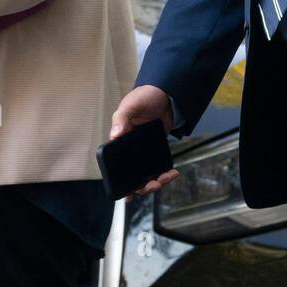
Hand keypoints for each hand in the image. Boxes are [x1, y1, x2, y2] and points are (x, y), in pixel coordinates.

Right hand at [110, 84, 179, 202]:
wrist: (167, 92)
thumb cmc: (145, 95)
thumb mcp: (131, 105)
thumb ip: (122, 119)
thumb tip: (115, 135)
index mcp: (120, 139)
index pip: (117, 166)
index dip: (121, 182)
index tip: (127, 194)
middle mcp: (130, 147)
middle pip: (133, 174)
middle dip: (142, 185)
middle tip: (153, 185)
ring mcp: (144, 149)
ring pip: (147, 173)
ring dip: (155, 181)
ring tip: (166, 179)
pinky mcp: (157, 148)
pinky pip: (158, 165)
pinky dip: (164, 172)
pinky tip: (171, 172)